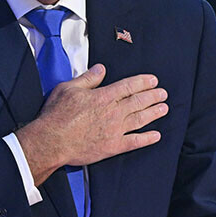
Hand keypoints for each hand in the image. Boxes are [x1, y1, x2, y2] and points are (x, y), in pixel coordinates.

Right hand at [15, 64, 167, 185]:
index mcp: (103, 96)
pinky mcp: (112, 147)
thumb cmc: (57, 115)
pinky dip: (147, 138)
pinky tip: (156, 135)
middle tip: (163, 93)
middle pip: (138, 101)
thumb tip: (101, 69)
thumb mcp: (68, 88)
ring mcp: (114, 130)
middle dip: (153, 96)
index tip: (153, 80)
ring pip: (140, 119)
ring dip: (154, 113)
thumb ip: (88, 78)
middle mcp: (113, 112)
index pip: (129, 86)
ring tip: (163, 108)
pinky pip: (134, 142)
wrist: (51, 141)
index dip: (143, 82)